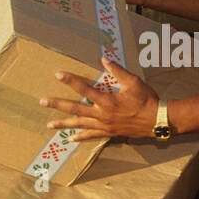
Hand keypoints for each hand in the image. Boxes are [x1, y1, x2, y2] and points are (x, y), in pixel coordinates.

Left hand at [40, 57, 158, 140]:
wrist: (156, 121)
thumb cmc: (146, 100)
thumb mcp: (133, 82)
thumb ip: (117, 71)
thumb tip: (104, 59)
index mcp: (107, 101)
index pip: (84, 89)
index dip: (70, 81)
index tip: (58, 74)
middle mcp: (102, 115)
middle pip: (75, 109)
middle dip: (58, 105)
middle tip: (42, 102)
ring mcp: (104, 126)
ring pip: (80, 124)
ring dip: (63, 124)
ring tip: (49, 124)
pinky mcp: (108, 133)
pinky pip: (91, 135)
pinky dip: (80, 137)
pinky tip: (71, 138)